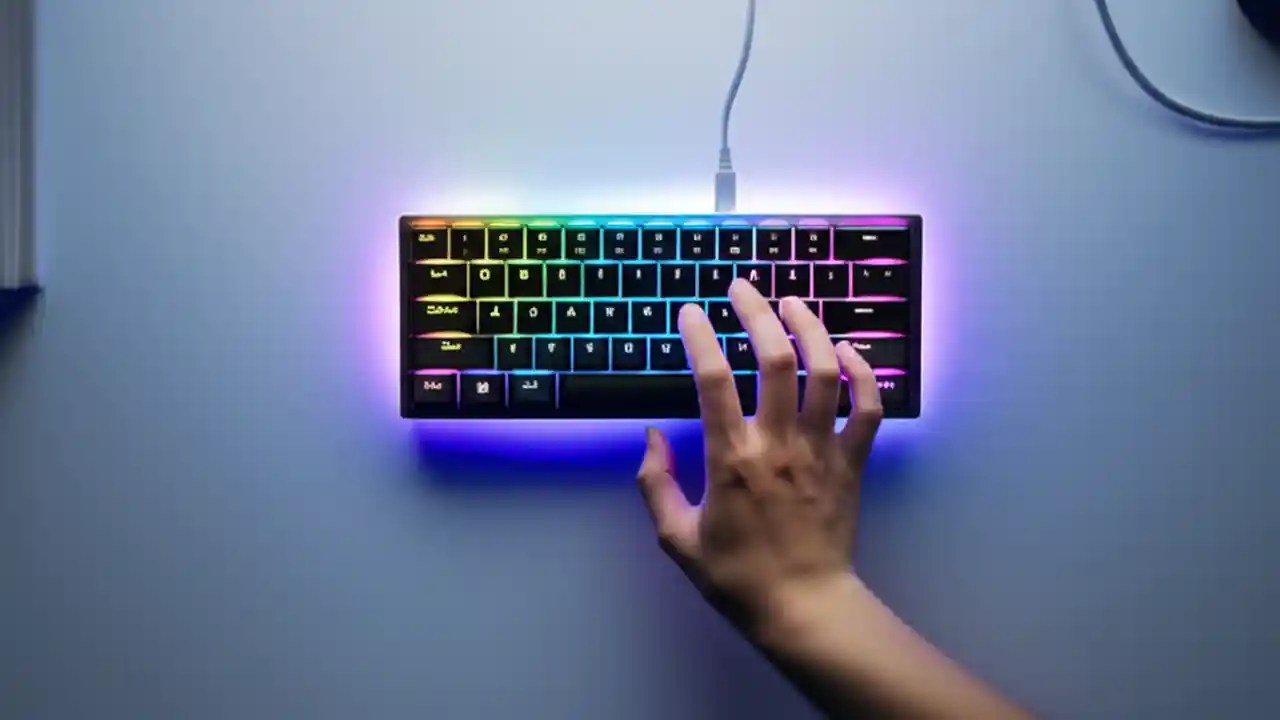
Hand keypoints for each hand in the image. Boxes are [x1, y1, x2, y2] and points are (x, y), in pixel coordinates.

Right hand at [636, 278, 882, 638]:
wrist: (805, 608)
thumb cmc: (737, 577)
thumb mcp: (677, 538)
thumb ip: (657, 483)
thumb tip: (652, 438)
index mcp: (731, 459)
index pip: (712, 380)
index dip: (699, 336)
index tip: (690, 311)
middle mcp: (778, 445)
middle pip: (774, 359)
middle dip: (757, 312)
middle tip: (743, 287)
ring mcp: (821, 451)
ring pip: (824, 372)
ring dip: (812, 329)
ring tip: (794, 303)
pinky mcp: (852, 463)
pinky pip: (867, 409)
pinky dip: (863, 374)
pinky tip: (849, 351)